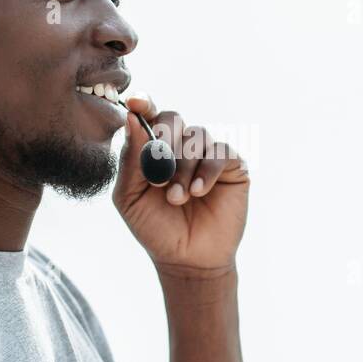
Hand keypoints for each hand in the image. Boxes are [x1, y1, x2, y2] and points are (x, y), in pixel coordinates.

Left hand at [112, 93, 249, 276]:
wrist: (187, 259)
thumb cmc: (155, 228)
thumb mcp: (130, 197)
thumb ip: (130, 161)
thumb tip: (132, 119)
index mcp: (152, 149)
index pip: (147, 115)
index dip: (143, 103)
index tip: (134, 102)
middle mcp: (180, 147)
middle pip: (172, 118)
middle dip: (163, 140)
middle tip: (159, 172)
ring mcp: (207, 155)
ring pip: (196, 136)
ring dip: (184, 167)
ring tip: (178, 198)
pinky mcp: (232, 167)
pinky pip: (221, 152)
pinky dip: (207, 170)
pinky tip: (199, 192)